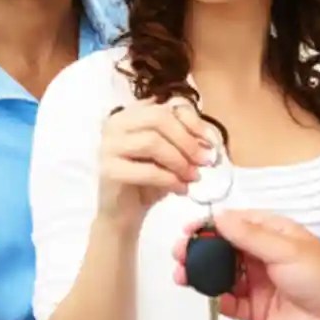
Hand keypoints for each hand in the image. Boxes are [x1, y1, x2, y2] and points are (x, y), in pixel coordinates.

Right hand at [98, 98, 214, 230]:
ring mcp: (108, 146)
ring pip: (151, 141)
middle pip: (158, 118)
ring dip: (179, 160)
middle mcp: (115, 124)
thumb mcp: (169, 155)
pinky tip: (181, 189)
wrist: (123, 213)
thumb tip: (207, 141)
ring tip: (193, 177)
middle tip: (204, 161)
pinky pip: (146, 170)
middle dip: (187, 140)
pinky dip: (169, 179)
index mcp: (131, 114)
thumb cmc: (148, 181)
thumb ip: (185, 141)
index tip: (211, 142)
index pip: (166, 106)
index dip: (193, 122)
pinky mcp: (109, 170)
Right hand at [172, 209, 319, 319]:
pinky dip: (216, 299)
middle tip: (180, 253)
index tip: (190, 230)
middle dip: (197, 249)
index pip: (233, 223)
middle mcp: (260, 256)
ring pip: (219, 274)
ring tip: (183, 275)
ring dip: (200, 274)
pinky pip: (227, 301)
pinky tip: (211, 297)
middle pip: (220, 248)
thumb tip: (220, 216)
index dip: (209, 225)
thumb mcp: (286, 250)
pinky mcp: (253, 308)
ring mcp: (255, 282)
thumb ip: (249, 235)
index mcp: (271, 234)